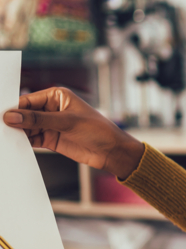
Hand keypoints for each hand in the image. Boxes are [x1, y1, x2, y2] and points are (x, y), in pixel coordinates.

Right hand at [3, 87, 144, 178]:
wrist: (112, 152)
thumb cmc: (98, 130)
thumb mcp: (67, 122)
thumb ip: (38, 120)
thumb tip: (11, 116)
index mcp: (57, 96)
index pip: (28, 100)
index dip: (12, 107)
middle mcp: (51, 109)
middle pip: (24, 113)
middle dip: (11, 120)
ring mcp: (50, 125)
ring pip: (26, 127)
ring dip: (15, 132)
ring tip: (3, 138)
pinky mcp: (50, 139)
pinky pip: (31, 139)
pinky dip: (22, 142)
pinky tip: (12, 145)